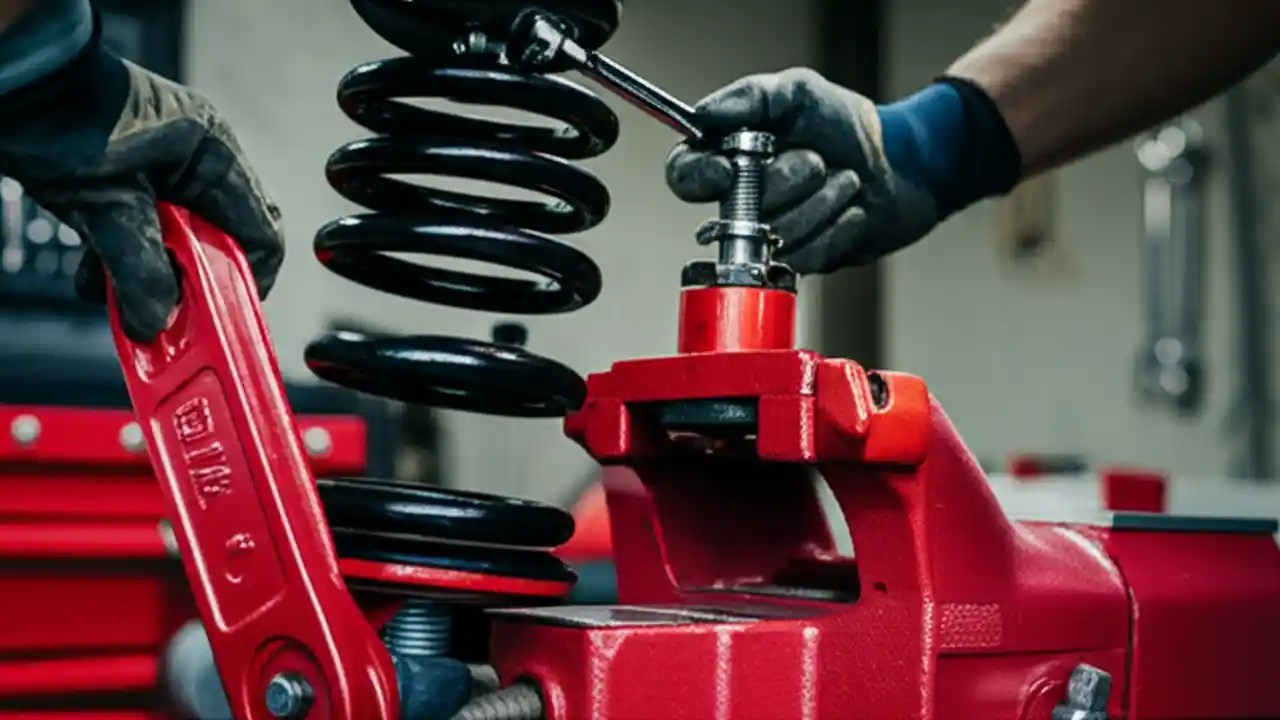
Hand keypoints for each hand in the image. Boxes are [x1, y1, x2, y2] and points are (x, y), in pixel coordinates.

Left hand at [0, 36, 283, 340]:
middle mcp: (200, 159)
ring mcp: (168, 166)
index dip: (244, 282)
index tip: (218, 320)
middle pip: (220, 243)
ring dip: (148, 275)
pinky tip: (95, 271)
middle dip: (190, 283)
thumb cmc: (60, 120)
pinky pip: (147, 230)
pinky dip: (125, 258)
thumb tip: (157, 324)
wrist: (11, 78)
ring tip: (110, 289)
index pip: (260, 234)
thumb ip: (140, 271)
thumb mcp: (104, 206)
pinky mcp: (135, 176)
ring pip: (178, 242)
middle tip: (161, 312)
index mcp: (215, 154)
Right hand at [665, 68, 938, 273]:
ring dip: (823, 202)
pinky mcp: (799, 263)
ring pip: (777, 237)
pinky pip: (806, 258)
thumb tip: (703, 114)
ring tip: (845, 182)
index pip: (683, 175)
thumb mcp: (799, 92)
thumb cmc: (845, 127)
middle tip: (818, 159)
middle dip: (790, 178)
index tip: (728, 169)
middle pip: (738, 209)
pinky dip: (838, 228)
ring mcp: (768, 237)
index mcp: (728, 157)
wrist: (900, 165)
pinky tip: (851, 212)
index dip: (699, 177)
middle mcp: (741, 201)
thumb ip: (751, 97)